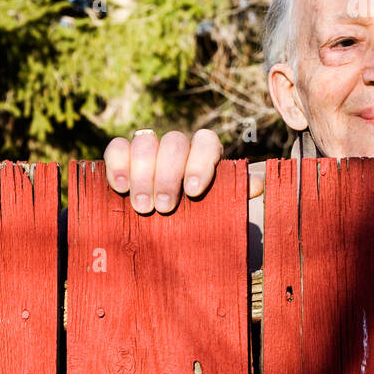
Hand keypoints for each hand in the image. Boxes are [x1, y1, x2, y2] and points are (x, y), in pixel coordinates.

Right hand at [103, 128, 265, 214]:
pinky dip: (118, 164)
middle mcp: (177, 146)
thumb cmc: (197, 219)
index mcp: (204, 153)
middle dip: (168, 175)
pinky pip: (117, 146)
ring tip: (143, 206)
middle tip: (165, 208)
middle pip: (174, 143)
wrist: (165, 232)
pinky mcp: (121, 156)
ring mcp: (148, 148)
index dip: (200, 162)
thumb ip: (235, 195)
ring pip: (145, 141)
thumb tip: (256, 185)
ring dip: (143, 174)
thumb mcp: (218, 210)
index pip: (206, 141)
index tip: (193, 192)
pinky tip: (121, 188)